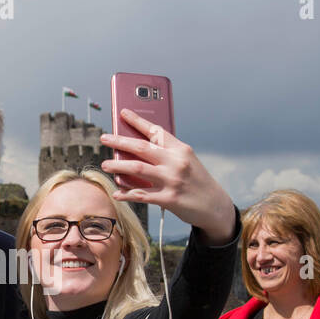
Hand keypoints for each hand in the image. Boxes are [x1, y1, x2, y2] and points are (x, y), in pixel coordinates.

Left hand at [100, 109, 235, 243]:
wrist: (215, 206)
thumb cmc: (197, 181)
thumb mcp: (187, 161)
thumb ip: (167, 154)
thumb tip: (138, 149)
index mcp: (180, 149)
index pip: (156, 130)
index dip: (137, 121)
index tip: (122, 113)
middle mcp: (176, 162)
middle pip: (141, 147)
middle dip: (119, 141)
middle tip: (104, 138)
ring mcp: (172, 180)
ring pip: (137, 168)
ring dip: (117, 165)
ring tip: (105, 164)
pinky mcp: (169, 199)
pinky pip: (141, 195)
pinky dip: (126, 194)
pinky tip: (116, 193)